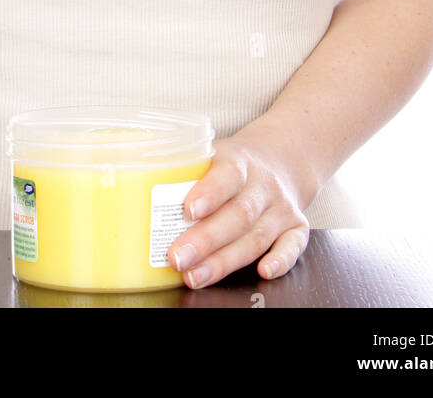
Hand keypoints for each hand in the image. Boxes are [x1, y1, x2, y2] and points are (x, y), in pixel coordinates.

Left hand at [169, 132, 310, 288]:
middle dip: (206, 240)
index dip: (208, 193)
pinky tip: (264, 272)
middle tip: (177, 257)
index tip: (187, 211)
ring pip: (257, 236)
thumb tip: (136, 194)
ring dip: (226, 260)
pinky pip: (294, 245)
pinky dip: (282, 260)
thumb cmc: (233, 166)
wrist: (280, 158)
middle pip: (238, 214)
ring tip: (196, 275)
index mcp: (239, 161)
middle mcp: (263, 185)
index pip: (226, 175)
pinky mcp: (296, 226)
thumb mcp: (211, 156)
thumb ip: (186, 173)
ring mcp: (281, 207)